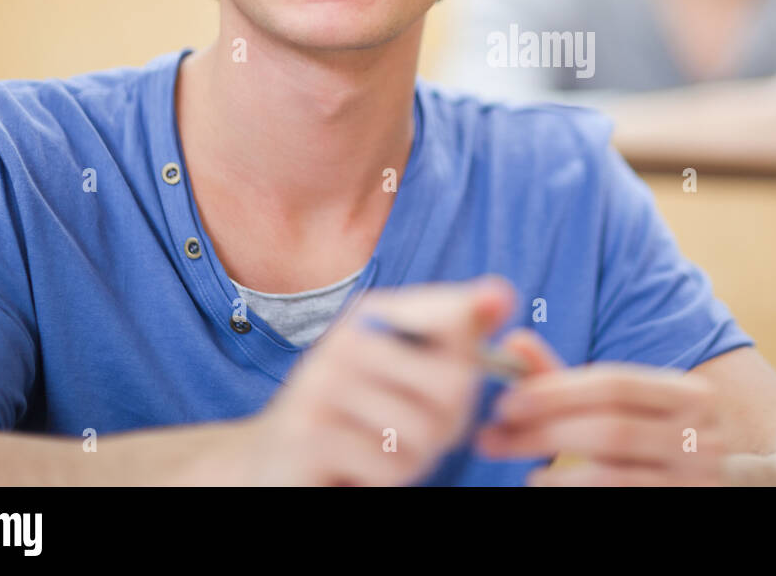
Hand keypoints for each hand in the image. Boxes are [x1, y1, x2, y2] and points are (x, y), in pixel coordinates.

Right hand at [240, 275, 515, 485]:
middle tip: (410, 432)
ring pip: (423, 433)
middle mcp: (344, 340)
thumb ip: (460, 331)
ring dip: (413, 457)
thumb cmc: (360, 416)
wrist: (274, 462)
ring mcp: (321, 387)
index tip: (445, 381)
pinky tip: (355, 471)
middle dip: (445, 425)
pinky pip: (389, 467)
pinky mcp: (309, 437)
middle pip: (451, 386)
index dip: (468, 363)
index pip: (458, 318)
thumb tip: (501, 295)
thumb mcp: (409, 367)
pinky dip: (384, 480)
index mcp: (373, 315)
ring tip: (379, 451)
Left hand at [474, 331, 728, 485]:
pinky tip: (543, 482)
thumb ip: (569, 381)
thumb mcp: (625, 406)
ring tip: (514, 461)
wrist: (739, 487)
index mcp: (691, 395)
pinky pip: (617, 496)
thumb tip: (514, 343)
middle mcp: (703, 436)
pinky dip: (571, 489)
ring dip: (550, 464)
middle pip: (610, 427)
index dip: (556, 390)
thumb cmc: (661, 441)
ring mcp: (697, 479)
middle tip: (492, 434)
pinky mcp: (682, 505)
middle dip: (543, 429)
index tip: (506, 401)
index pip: (616, 383)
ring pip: (611, 469)